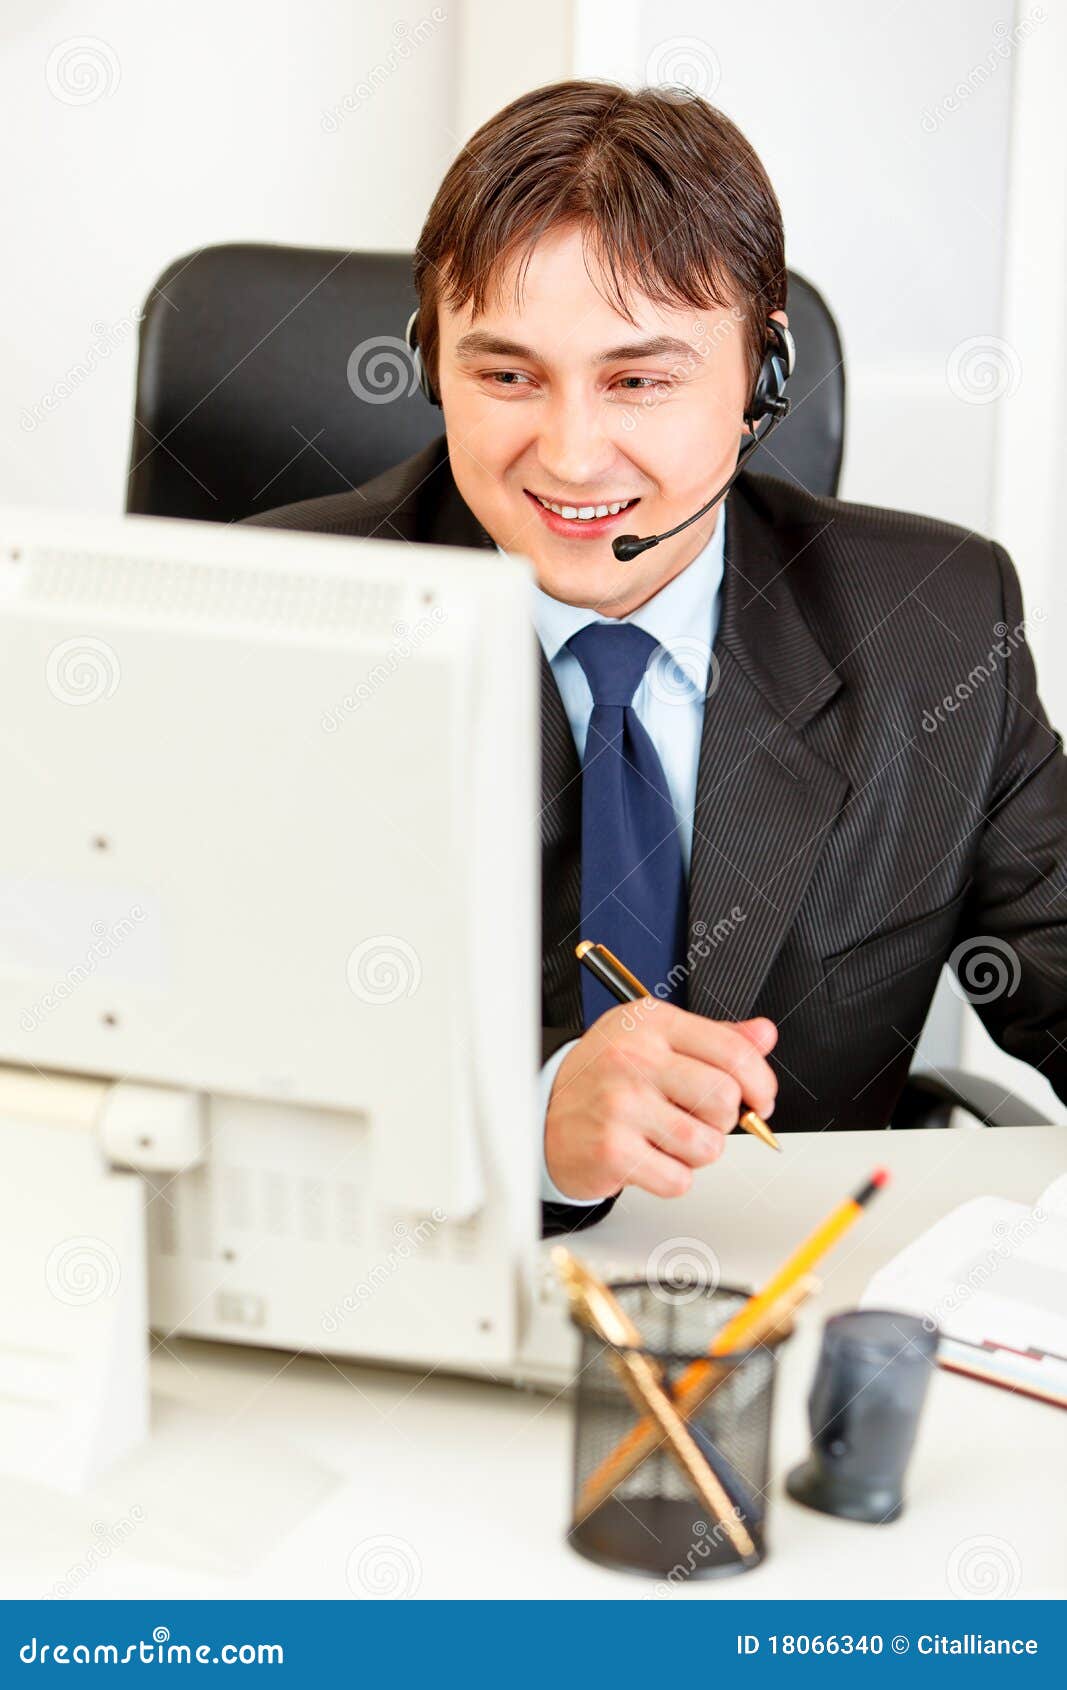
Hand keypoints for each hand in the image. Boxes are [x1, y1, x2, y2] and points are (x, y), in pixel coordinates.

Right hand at [544, 1001, 777, 1200]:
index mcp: (652, 1023)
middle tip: (696, 1119)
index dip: (761, 1083)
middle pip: (725, 1100)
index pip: (734, 1052)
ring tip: (668, 1138)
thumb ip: (714, 1038)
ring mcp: (622, 1104)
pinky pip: (679, 1179)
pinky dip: (672, 1177)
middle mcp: (635, 1057)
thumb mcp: (655, 1039)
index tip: (760, 1100)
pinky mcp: (613, 1150)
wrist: (541, 1114)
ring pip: (708, 1145)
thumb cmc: (604, 1077)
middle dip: (722, 1120)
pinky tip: (648, 1157)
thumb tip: (764, 1034)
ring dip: (698, 1152)